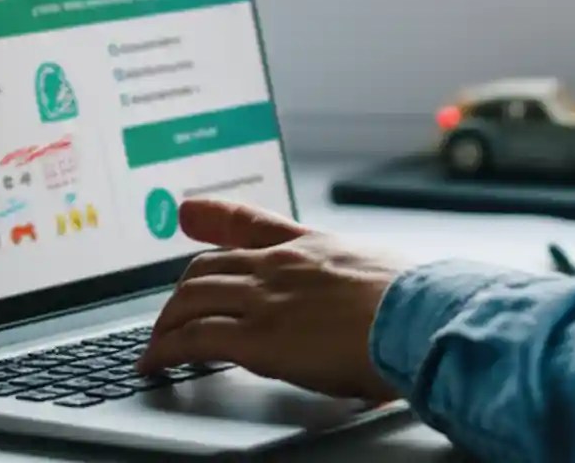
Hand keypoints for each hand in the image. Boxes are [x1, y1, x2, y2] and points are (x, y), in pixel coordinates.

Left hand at [136, 199, 402, 401]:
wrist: (419, 315)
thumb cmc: (416, 302)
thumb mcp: (385, 273)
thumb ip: (362, 279)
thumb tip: (375, 295)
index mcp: (314, 247)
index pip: (255, 224)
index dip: (215, 216)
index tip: (189, 212)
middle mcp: (282, 266)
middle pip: (210, 266)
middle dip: (183, 289)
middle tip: (170, 309)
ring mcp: (266, 298)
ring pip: (191, 298)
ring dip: (167, 322)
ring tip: (157, 343)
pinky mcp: (255, 336)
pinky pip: (193, 338)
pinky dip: (165, 350)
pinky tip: (155, 362)